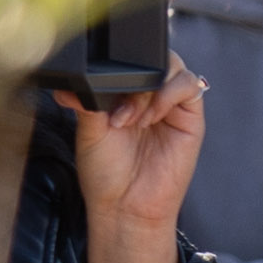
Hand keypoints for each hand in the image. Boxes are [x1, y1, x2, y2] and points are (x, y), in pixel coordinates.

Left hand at [66, 69, 207, 262]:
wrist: (124, 206)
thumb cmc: (106, 173)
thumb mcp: (87, 128)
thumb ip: (86, 98)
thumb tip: (72, 80)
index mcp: (125, 94)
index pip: (132, 60)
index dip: (121, 64)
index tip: (100, 87)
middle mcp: (150, 97)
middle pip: (156, 57)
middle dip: (137, 75)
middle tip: (119, 105)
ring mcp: (172, 107)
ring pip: (174, 66)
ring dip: (151, 88)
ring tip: (133, 118)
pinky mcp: (191, 119)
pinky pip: (190, 86)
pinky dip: (169, 94)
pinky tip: (151, 116)